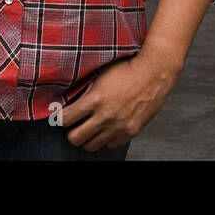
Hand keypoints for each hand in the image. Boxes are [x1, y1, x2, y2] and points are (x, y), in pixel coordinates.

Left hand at [59, 46, 181, 150]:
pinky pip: (110, 145)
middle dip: (71, 132)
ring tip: (91, 127)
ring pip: (91, 145)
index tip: (61, 117)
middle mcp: (105, 116)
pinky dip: (106, 138)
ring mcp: (118, 126)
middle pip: (75, 138)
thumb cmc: (128, 69)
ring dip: (88, 137)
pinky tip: (107, 127)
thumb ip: (85, 90)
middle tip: (75, 125)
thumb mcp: (101, 75)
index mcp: (95, 100)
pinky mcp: (130, 132)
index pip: (65, 119)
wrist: (154, 73)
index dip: (60, 118)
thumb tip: (68, 101)